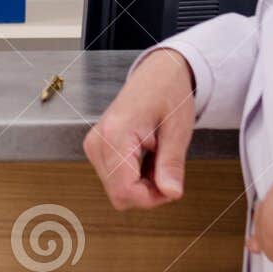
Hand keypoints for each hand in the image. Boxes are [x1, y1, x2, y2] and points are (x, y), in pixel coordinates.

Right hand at [83, 48, 196, 208]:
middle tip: (167, 170)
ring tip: (157, 157)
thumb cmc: (168, 92)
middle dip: (147, 192)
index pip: (125, 190)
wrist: (158, 73)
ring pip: (116, 190)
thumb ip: (171, 164)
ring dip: (141, 184)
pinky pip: (114, 178)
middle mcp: (98, 141)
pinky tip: (146, 157)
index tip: (172, 186)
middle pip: (119, 195)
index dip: (152, 198)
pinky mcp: (97, 148)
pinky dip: (134, 176)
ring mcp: (94, 145)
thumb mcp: (178, 129)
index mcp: (115, 134)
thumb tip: (171, 194)